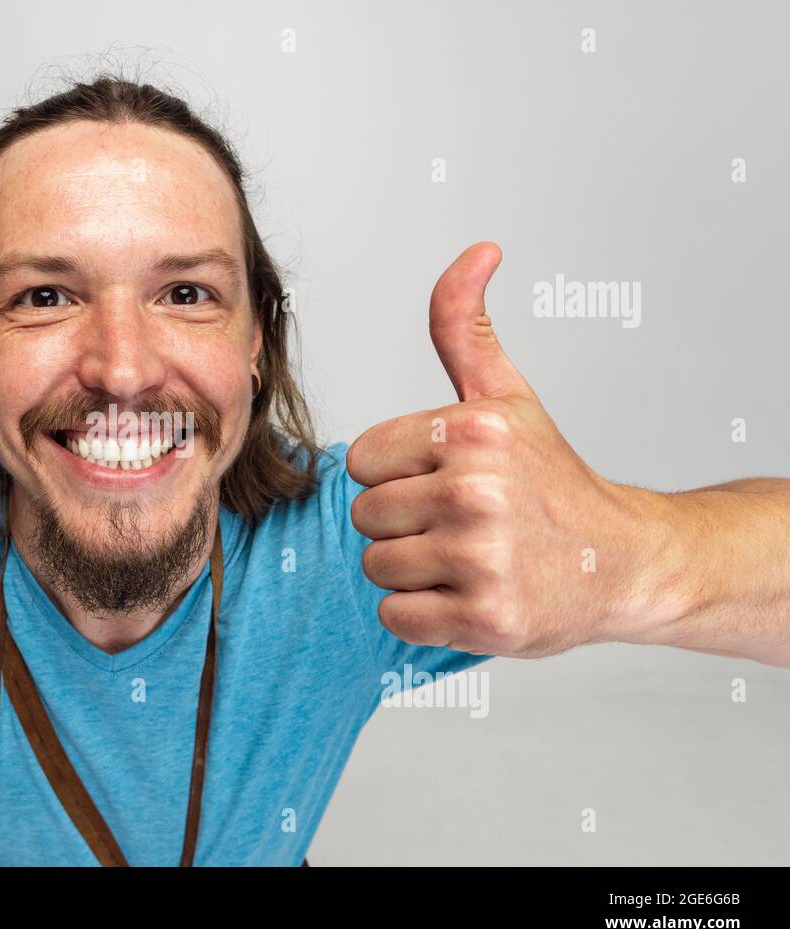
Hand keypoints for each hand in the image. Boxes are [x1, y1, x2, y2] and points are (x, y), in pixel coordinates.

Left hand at [347, 243, 666, 657]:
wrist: (624, 561)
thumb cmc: (553, 479)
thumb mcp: (507, 395)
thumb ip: (465, 326)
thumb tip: (478, 250)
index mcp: (473, 432)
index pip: (362, 461)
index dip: (395, 474)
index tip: (442, 479)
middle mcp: (476, 492)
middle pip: (366, 516)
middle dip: (403, 523)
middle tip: (461, 524)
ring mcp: (482, 560)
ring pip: (377, 566)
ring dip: (411, 570)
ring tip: (466, 558)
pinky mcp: (485, 619)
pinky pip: (394, 616)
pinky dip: (421, 613)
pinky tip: (468, 594)